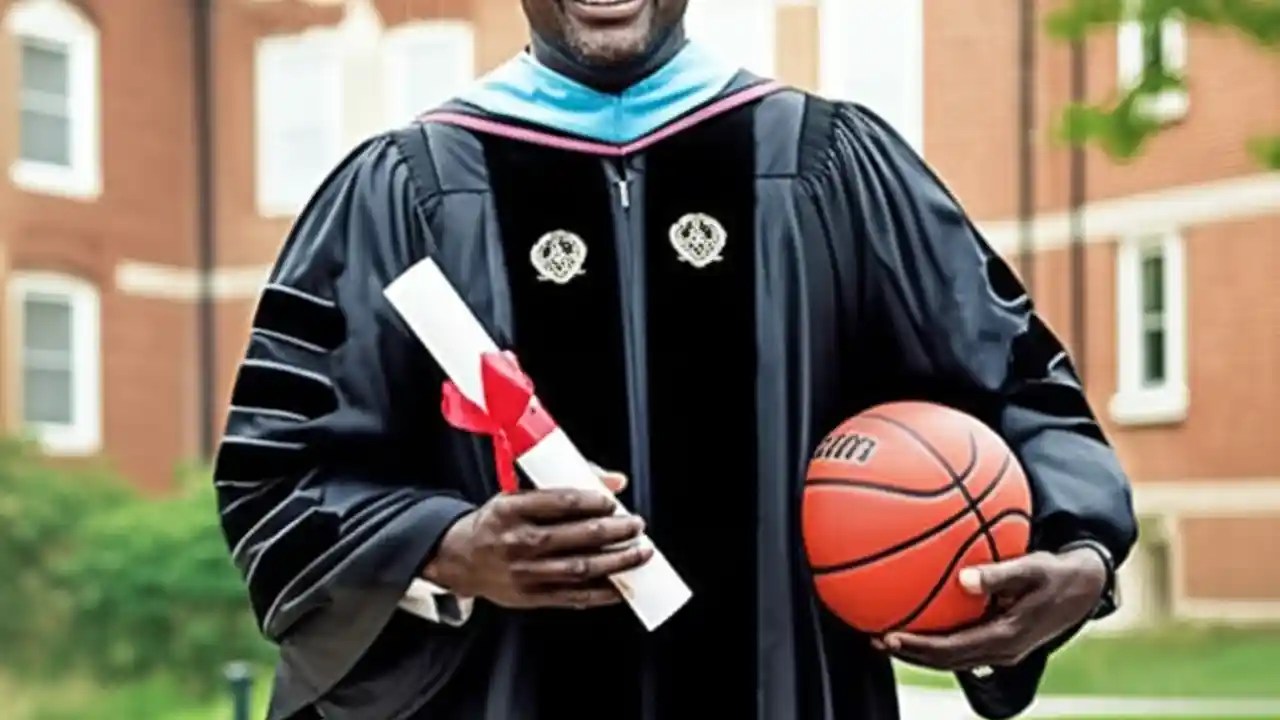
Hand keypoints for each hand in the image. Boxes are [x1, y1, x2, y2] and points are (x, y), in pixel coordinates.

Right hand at [424, 468, 650, 609]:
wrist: (460, 559)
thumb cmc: (496, 523)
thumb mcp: (518, 495)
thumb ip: (565, 484)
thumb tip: (616, 481)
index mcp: (510, 509)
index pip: (560, 502)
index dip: (593, 501)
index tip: (613, 502)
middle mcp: (517, 541)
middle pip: (576, 536)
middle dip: (614, 531)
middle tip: (636, 525)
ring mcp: (525, 573)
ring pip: (581, 568)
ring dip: (617, 561)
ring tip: (640, 553)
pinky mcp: (531, 597)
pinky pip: (574, 596)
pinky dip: (603, 592)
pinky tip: (622, 585)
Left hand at [874, 548, 1107, 670]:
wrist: (1085, 588)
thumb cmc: (1056, 572)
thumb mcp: (1034, 567)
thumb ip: (1000, 574)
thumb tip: (964, 579)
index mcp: (1007, 636)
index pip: (952, 649)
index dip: (919, 648)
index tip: (889, 637)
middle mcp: (1002, 650)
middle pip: (946, 660)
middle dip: (910, 654)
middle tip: (875, 640)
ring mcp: (1002, 649)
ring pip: (953, 657)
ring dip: (919, 651)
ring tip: (885, 637)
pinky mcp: (1000, 641)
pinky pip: (961, 645)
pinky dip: (936, 639)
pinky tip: (915, 622)